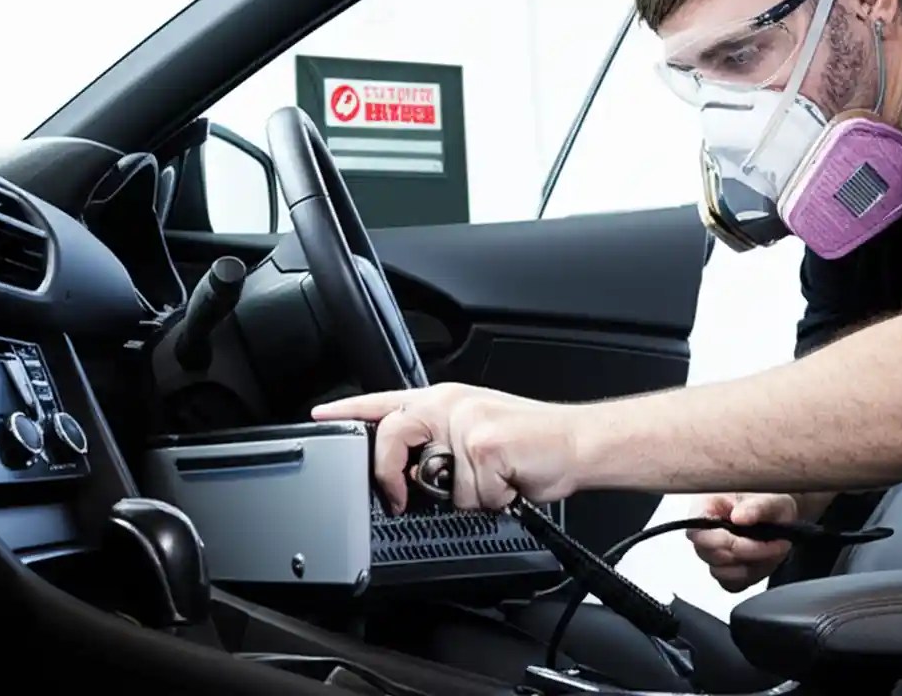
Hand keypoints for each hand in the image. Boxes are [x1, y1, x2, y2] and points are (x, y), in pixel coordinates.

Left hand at [311, 383, 578, 513]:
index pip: (386, 401)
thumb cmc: (533, 445)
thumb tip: (414, 474)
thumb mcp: (480, 431)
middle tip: (397, 498)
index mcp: (445, 400)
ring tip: (494, 481)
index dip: (350, 410)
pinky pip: (469, 497)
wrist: (579, 443)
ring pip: (436, 484)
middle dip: (391, 476)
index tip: (322, 416)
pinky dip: (491, 501)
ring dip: (465, 497)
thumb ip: (442, 442)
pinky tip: (509, 485)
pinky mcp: (484, 446)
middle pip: (392, 437)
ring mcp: (466, 424)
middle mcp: (451, 406)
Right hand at [687, 493, 797, 592]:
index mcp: (706, 507)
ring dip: (752, 565)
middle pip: (710, 555)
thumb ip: (756, 506)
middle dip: (746, 552)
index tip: (751, 534)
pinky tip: (763, 560)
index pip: (697, 532)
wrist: (781, 518)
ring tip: (773, 549)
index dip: (721, 539)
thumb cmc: (771, 502)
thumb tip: (739, 516)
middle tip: (774, 543)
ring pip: (722, 572)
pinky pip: (731, 584)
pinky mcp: (723, 571)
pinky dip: (751, 576)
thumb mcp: (771, 499)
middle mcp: (703, 532)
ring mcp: (711, 554)